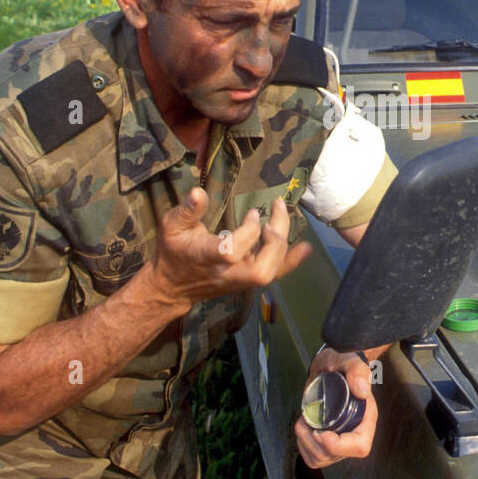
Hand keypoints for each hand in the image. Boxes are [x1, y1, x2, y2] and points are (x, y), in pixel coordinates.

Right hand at [129, 189, 311, 316]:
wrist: (173, 287)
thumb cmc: (173, 252)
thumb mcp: (171, 226)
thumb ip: (187, 210)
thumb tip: (198, 191)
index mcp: (208, 257)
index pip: (232, 250)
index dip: (248, 232)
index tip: (252, 212)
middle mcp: (228, 273)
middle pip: (262, 268)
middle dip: (276, 240)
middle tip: (277, 209)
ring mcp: (240, 280)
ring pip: (271, 271)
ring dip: (284, 244)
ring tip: (282, 213)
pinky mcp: (247, 280)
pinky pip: (274, 274)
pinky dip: (292, 261)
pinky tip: (306, 247)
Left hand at [295, 347, 377, 468]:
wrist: (330, 366)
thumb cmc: (341, 363)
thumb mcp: (349, 361)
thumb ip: (357, 371)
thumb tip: (362, 390)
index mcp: (366, 419)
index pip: (359, 446)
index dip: (339, 446)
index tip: (320, 433)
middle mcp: (355, 433)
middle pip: (336, 456)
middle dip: (314, 443)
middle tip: (304, 422)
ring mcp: (340, 440)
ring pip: (322, 459)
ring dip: (305, 444)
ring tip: (302, 423)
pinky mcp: (327, 443)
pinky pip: (314, 457)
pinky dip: (303, 447)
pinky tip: (303, 430)